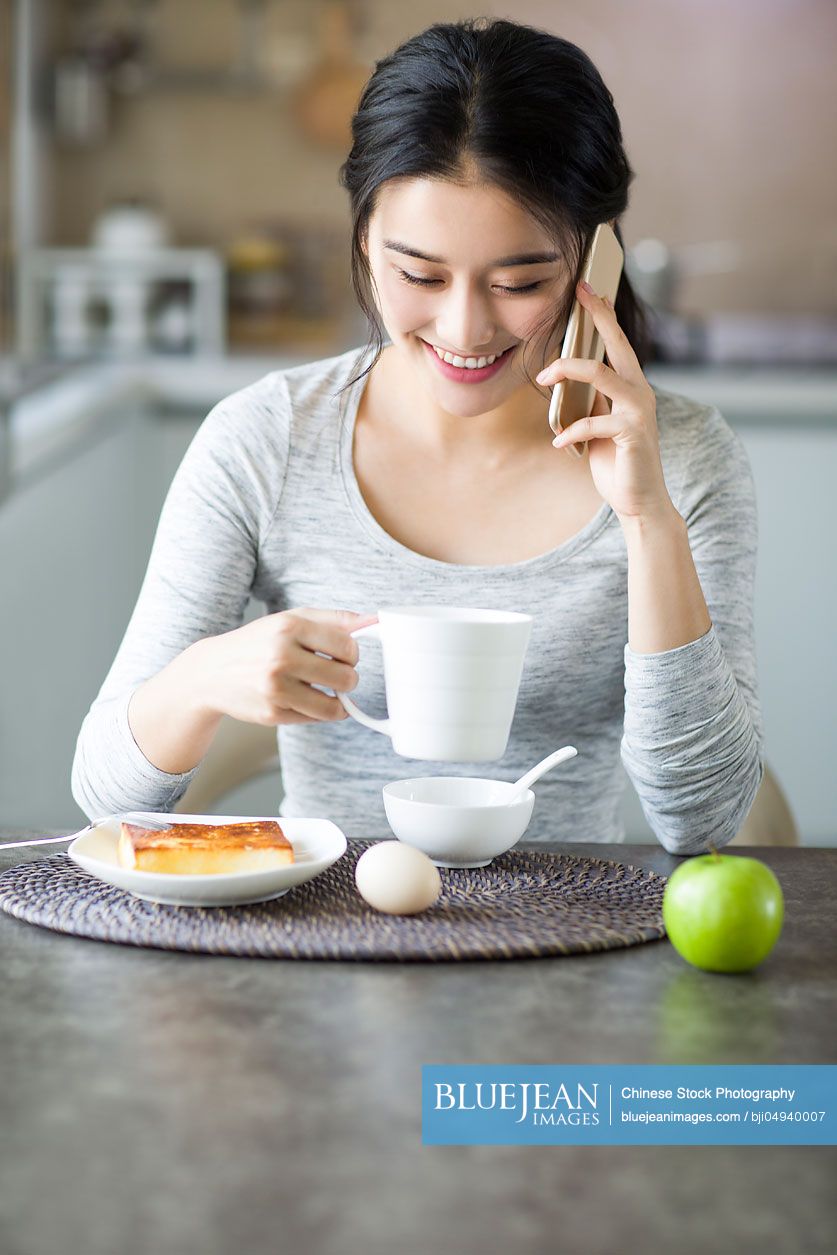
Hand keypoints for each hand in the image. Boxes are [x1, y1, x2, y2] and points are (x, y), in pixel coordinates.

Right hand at [190, 607, 376, 725]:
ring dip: (336, 701)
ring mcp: (276, 689)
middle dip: (347, 678)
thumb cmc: (257, 643)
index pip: (348, 647)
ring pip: (334, 706)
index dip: (352, 654)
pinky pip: (315, 719)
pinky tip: (303, 699)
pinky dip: (317, 712)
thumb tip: (373, 620)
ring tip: (324, 690)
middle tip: (334, 674)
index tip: (344, 656)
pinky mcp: (272, 714)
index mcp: (289, 628)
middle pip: (346, 678)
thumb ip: (334, 619)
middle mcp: (281, 657)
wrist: (210, 673)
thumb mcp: (291, 620)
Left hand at [536, 281, 674, 523]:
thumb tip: (570, 378)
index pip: (617, 342)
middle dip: (598, 316)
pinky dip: (571, 430)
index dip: (603, 314)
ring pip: (602, 374)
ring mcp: (638, 411)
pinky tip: (559, 442)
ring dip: (567, 371)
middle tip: (580, 292)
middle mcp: (640, 392)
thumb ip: (595, 400)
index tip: (586, 288)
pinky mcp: (632, 433)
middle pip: (617, 343)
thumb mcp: (603, 424)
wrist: (639, 500)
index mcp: (632, 387)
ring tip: (544, 378)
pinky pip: (593, 421)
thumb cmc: (618, 462)